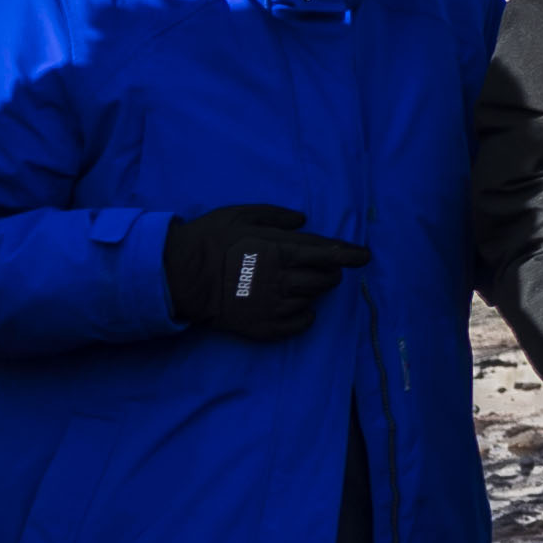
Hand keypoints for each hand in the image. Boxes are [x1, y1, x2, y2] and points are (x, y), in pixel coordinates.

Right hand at [163, 204, 371, 341]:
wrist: (178, 277)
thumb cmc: (209, 240)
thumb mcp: (240, 214)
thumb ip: (276, 216)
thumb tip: (303, 220)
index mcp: (279, 251)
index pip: (326, 254)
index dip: (349, 255)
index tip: (365, 257)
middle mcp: (282, 280)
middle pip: (325, 279)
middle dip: (331, 273)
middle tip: (324, 269)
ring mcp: (273, 306)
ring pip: (312, 299)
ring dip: (313, 291)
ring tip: (298, 284)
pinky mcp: (264, 327)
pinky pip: (299, 324)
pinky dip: (305, 316)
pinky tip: (296, 308)